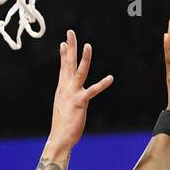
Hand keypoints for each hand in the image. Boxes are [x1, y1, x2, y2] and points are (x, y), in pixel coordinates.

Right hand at [49, 30, 112, 149]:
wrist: (59, 138)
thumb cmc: (62, 125)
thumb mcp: (63, 106)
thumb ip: (66, 97)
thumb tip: (67, 95)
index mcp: (62, 89)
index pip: (63, 67)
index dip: (64, 54)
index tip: (63, 42)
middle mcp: (66, 88)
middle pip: (68, 63)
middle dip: (70, 47)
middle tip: (70, 32)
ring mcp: (73, 94)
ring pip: (79, 72)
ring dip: (84, 58)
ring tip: (88, 45)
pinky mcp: (80, 103)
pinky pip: (93, 91)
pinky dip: (102, 84)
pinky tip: (110, 78)